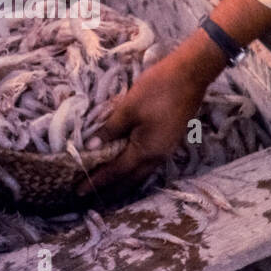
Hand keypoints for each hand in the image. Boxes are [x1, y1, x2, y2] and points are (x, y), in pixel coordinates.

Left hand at [80, 48, 204, 198]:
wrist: (190, 75)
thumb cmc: (158, 90)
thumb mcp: (129, 108)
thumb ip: (110, 129)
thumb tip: (91, 146)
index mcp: (146, 151)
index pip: (116, 172)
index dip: (97, 181)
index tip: (79, 191)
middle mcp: (157, 156)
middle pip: (130, 180)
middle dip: (110, 189)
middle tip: (90, 195)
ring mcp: (165, 149)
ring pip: (140, 173)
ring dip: (123, 181)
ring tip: (106, 186)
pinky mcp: (168, 141)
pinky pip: (147, 164)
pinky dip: (133, 169)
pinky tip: (126, 166)